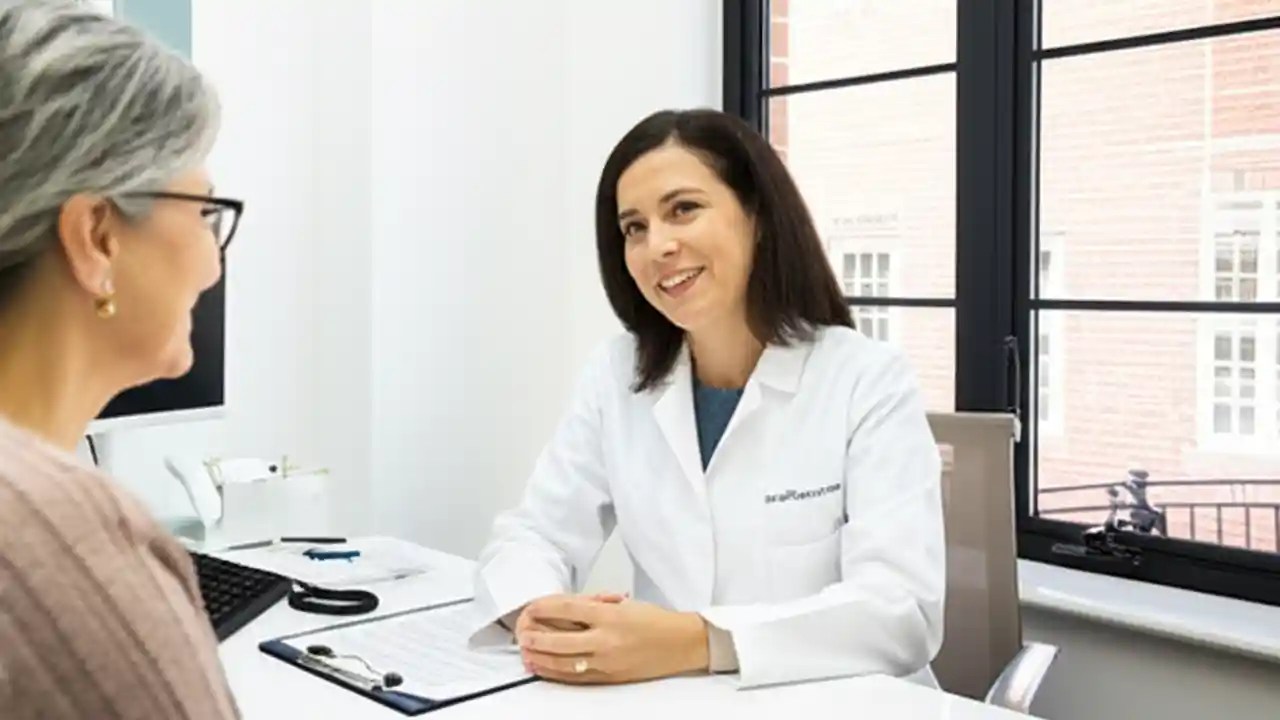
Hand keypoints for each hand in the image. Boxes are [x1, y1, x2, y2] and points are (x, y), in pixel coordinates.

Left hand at [516, 595, 708, 684]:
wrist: (681, 643)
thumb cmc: (655, 620)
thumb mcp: (625, 605)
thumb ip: (595, 606)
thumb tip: (567, 607)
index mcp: (610, 616)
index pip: (568, 608)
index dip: (545, 608)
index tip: (532, 607)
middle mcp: (606, 640)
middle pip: (561, 640)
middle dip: (537, 638)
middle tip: (522, 634)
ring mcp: (607, 662)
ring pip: (565, 663)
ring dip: (542, 659)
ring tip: (526, 654)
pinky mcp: (609, 678)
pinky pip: (577, 678)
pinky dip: (557, 674)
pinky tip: (545, 669)